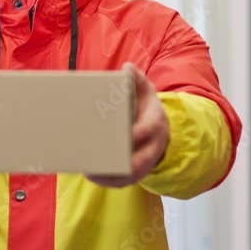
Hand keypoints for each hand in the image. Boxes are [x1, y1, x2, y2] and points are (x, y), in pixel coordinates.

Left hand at [86, 63, 169, 187]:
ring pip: (132, 175)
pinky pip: (126, 181)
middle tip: (95, 161)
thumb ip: (136, 79)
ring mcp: (148, 161)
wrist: (160, 128)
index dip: (132, 135)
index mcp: (155, 123)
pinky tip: (93, 176)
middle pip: (139, 161)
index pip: (145, 131)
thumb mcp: (145, 90)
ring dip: (111, 176)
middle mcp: (154, 145)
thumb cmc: (145, 107)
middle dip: (119, 163)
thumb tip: (127, 68)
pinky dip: (110, 181)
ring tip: (90, 172)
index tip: (118, 136)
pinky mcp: (139, 171)